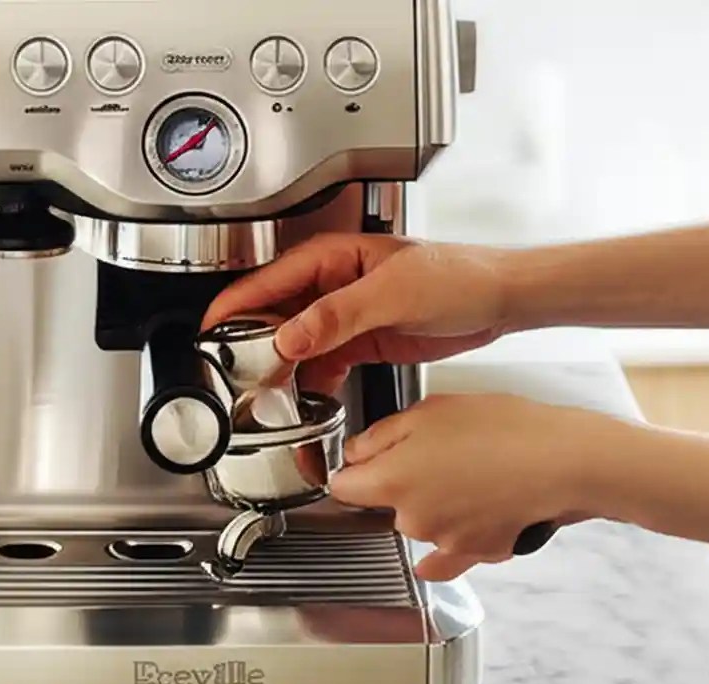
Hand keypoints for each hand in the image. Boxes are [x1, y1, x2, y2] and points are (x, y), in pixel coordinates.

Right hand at [203, 233, 513, 392]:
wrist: (500, 300)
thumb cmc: (459, 275)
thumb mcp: (392, 293)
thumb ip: (337, 315)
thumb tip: (290, 336)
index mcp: (334, 257)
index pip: (268, 280)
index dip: (233, 306)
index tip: (208, 332)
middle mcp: (334, 284)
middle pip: (276, 315)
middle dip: (252, 344)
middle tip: (234, 376)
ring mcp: (347, 314)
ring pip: (297, 343)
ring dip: (281, 369)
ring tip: (266, 395)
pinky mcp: (362, 340)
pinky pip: (323, 362)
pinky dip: (312, 383)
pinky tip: (307, 401)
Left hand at [330, 393, 628, 580]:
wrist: (562, 461)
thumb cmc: (503, 430)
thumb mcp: (429, 411)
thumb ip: (380, 435)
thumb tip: (355, 453)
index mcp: (392, 480)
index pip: (344, 486)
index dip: (355, 470)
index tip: (366, 462)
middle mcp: (411, 519)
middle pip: (386, 506)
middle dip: (403, 483)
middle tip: (438, 453)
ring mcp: (443, 542)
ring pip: (422, 524)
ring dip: (436, 505)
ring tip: (472, 472)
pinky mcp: (476, 554)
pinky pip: (450, 554)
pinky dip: (454, 540)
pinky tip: (465, 521)